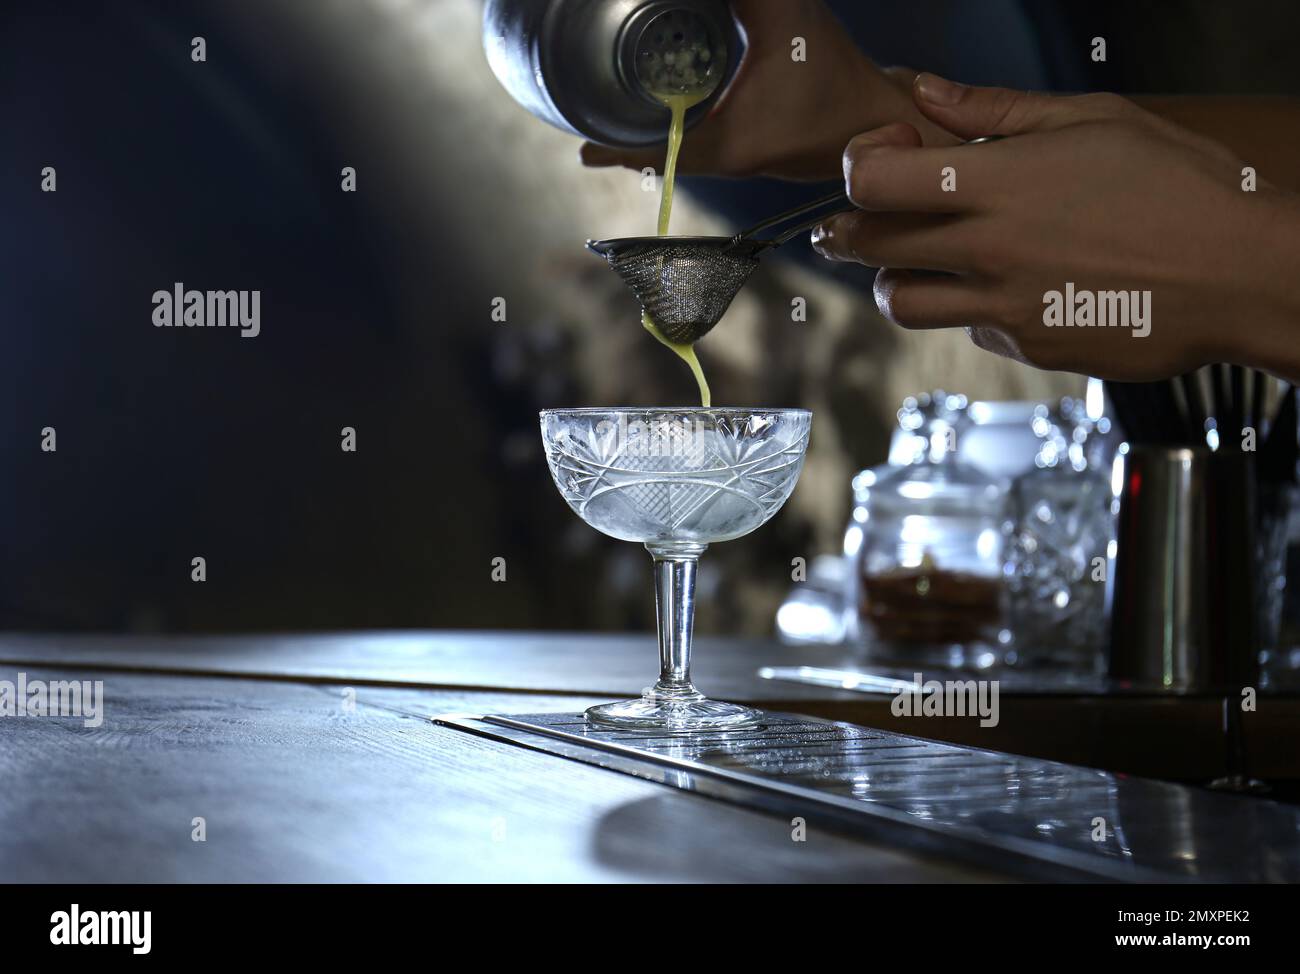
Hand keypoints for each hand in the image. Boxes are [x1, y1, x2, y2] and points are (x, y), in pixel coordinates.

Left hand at [581, 0, 953, 180]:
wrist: (888, 119)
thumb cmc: (839, 82)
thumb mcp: (785, 22)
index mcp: (723, 148)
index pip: (651, 154)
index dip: (613, 149)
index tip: (582, 147)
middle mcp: (726, 160)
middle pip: (657, 154)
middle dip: (623, 140)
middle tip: (590, 122)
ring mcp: (741, 156)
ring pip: (680, 149)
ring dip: (651, 134)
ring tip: (618, 116)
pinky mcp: (756, 144)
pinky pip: (703, 139)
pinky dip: (681, 125)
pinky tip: (674, 103)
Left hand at [812, 74, 1299, 380]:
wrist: (1241, 275)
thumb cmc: (1180, 185)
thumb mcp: (1095, 120)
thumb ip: (997, 109)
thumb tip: (926, 92)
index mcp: (999, 182)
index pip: (874, 181)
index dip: (859, 166)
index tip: (881, 158)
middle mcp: (989, 248)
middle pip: (870, 246)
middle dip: (848, 230)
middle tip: (853, 223)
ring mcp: (1004, 305)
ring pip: (900, 304)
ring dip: (895, 279)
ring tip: (917, 263)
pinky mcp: (1028, 344)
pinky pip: (969, 329)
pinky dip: (970, 309)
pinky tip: (1007, 286)